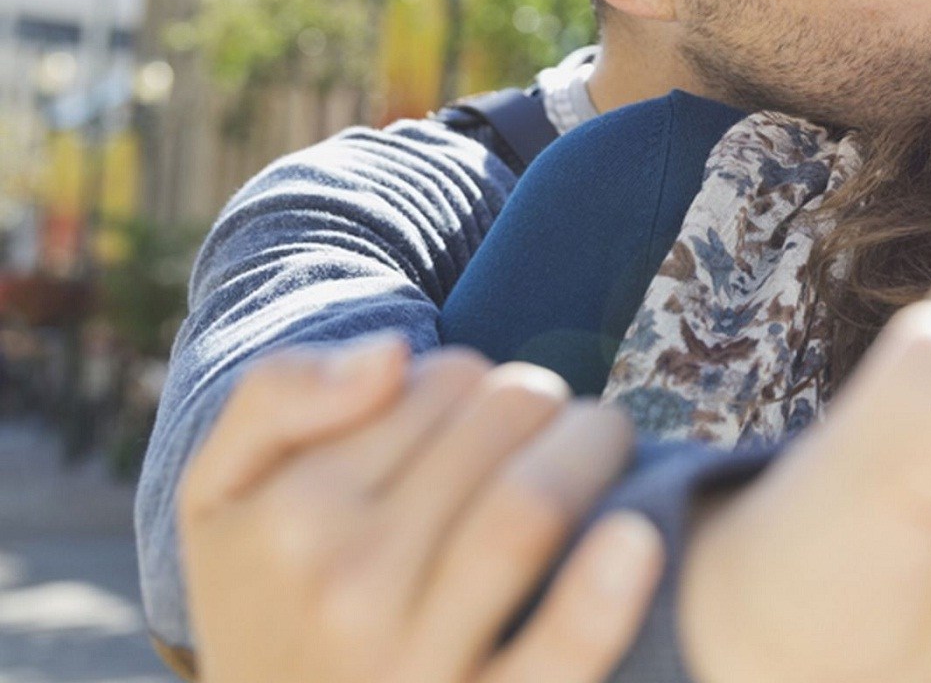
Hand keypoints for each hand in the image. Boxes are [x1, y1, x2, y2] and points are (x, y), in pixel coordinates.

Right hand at [178, 338, 657, 682]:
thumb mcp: (219, 494)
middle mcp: (344, 584)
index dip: (480, 380)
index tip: (478, 414)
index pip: (444, 380)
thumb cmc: (266, 598)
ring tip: (603, 450)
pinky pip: (557, 652)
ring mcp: (413, 661)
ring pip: (530, 508)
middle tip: (556, 426)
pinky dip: (605, 591)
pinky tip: (636, 538)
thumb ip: (277, 394)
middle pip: (500, 427)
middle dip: (548, 404)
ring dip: (594, 450)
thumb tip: (392, 354)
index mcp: (289, 511)